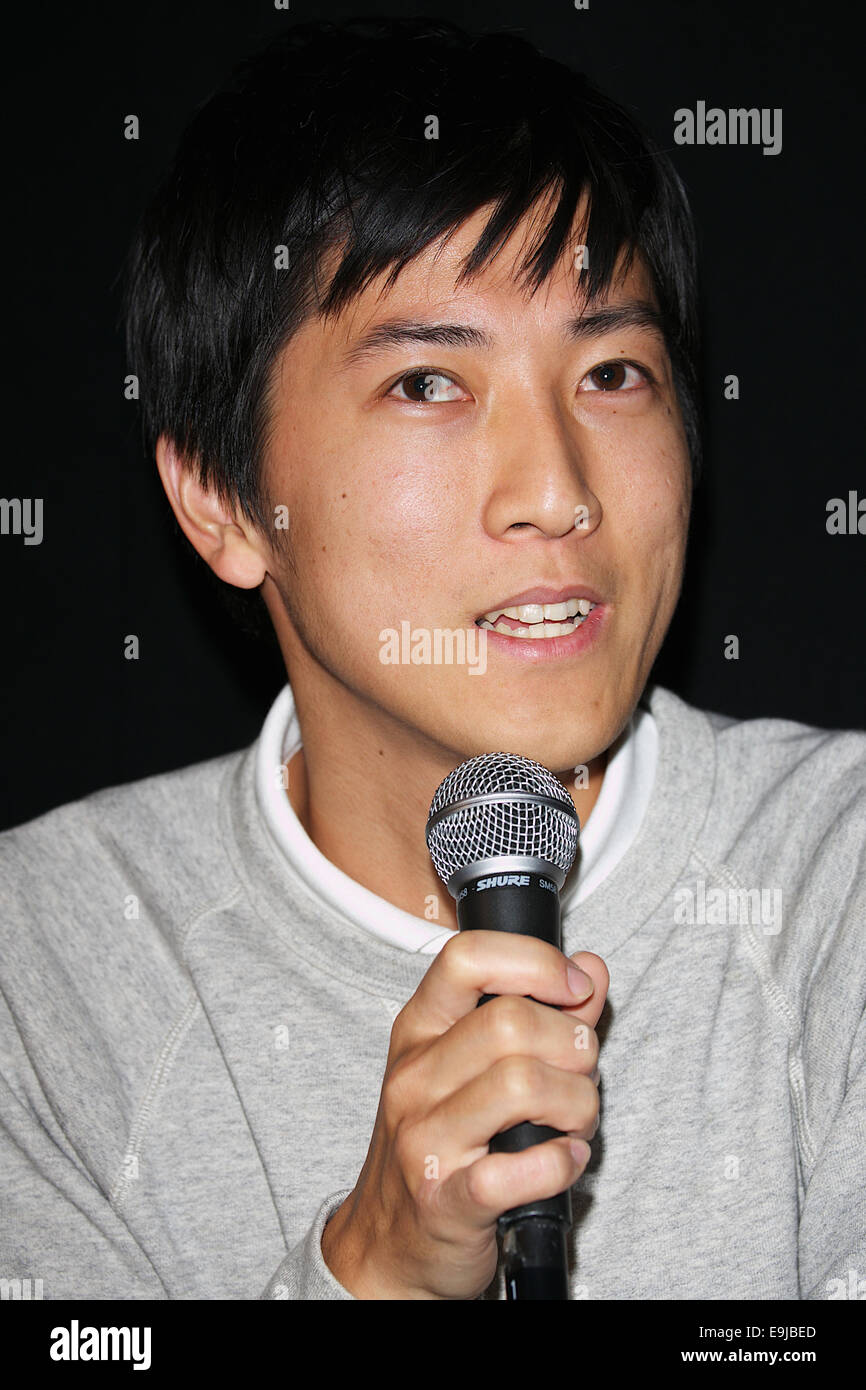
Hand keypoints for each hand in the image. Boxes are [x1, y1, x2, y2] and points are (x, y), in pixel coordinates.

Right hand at [320, 931, 607, 1298]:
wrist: (390, 1243)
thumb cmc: (442, 1143)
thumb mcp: (473, 1065)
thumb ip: (541, 1011)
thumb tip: (590, 968)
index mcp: (419, 1030)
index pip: (468, 958)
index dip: (536, 961)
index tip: (575, 986)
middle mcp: (415, 1077)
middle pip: (512, 1022)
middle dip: (574, 1044)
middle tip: (582, 1071)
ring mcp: (425, 1139)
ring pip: (524, 1085)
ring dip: (578, 1102)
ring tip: (577, 1119)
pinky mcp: (446, 1200)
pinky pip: (524, 1168)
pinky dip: (564, 1162)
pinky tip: (566, 1160)